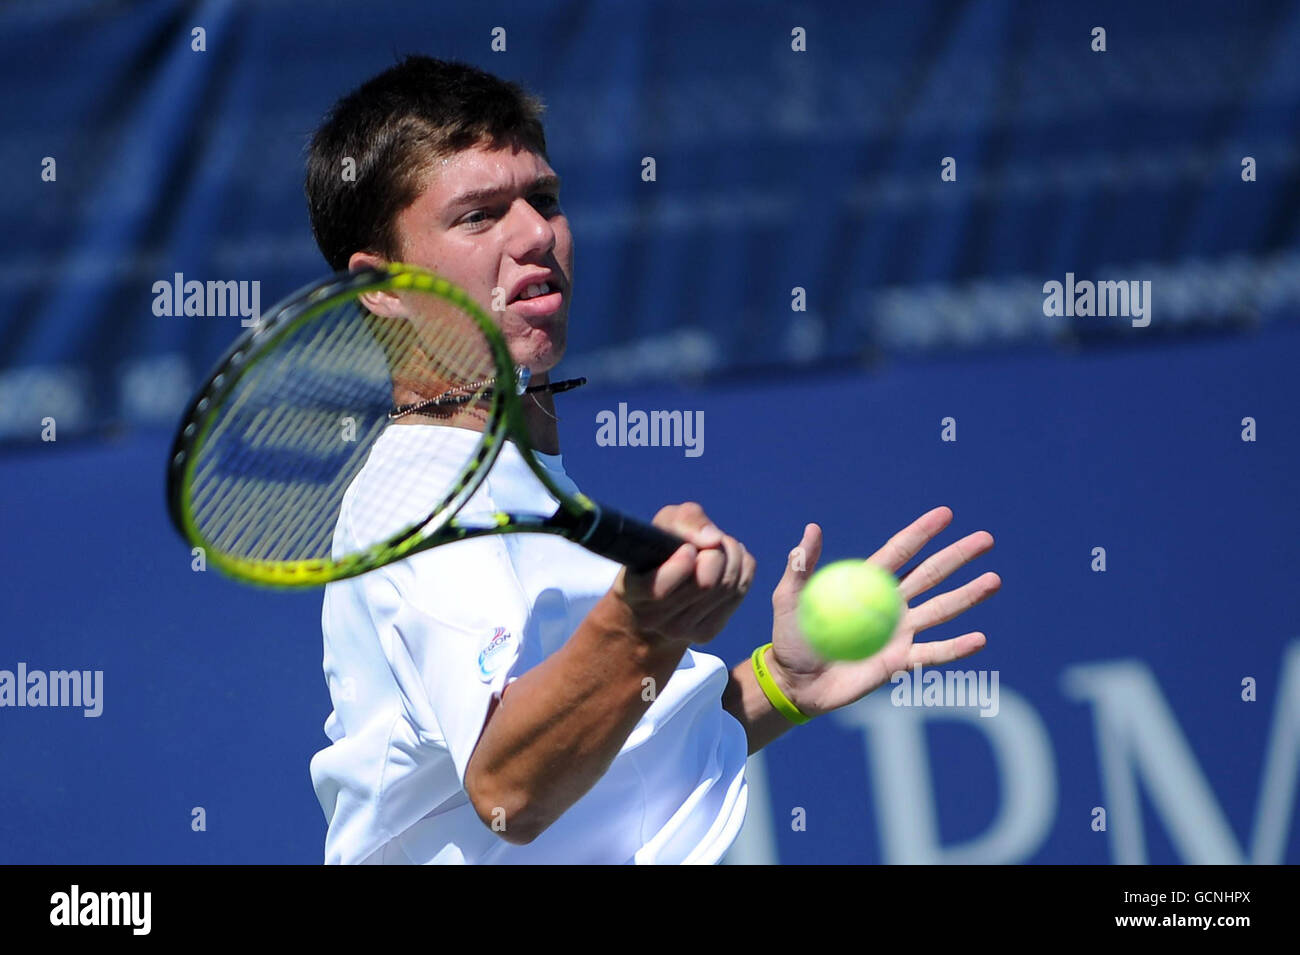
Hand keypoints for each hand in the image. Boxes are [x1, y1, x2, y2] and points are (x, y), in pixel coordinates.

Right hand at [610, 502, 755, 645]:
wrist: (657, 596)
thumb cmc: (659, 551)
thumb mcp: (663, 525)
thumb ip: (684, 520)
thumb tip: (713, 539)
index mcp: (633, 591)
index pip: (662, 587)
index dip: (683, 562)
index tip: (688, 548)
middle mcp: (652, 618)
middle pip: (705, 583)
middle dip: (716, 551)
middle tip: (712, 541)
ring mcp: (680, 630)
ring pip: (726, 587)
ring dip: (732, 556)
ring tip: (720, 546)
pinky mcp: (706, 633)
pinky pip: (740, 591)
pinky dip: (743, 568)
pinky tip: (730, 561)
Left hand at [766, 506, 999, 717]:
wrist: (796, 683)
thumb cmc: (790, 637)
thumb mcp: (789, 599)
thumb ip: (801, 567)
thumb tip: (812, 529)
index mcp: (868, 583)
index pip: (901, 551)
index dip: (922, 532)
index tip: (946, 514)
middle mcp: (891, 604)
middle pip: (931, 575)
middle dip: (958, 557)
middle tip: (986, 539)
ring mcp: (899, 632)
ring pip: (941, 610)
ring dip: (968, 596)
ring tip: (994, 580)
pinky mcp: (901, 661)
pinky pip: (933, 653)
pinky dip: (956, 648)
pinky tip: (980, 640)